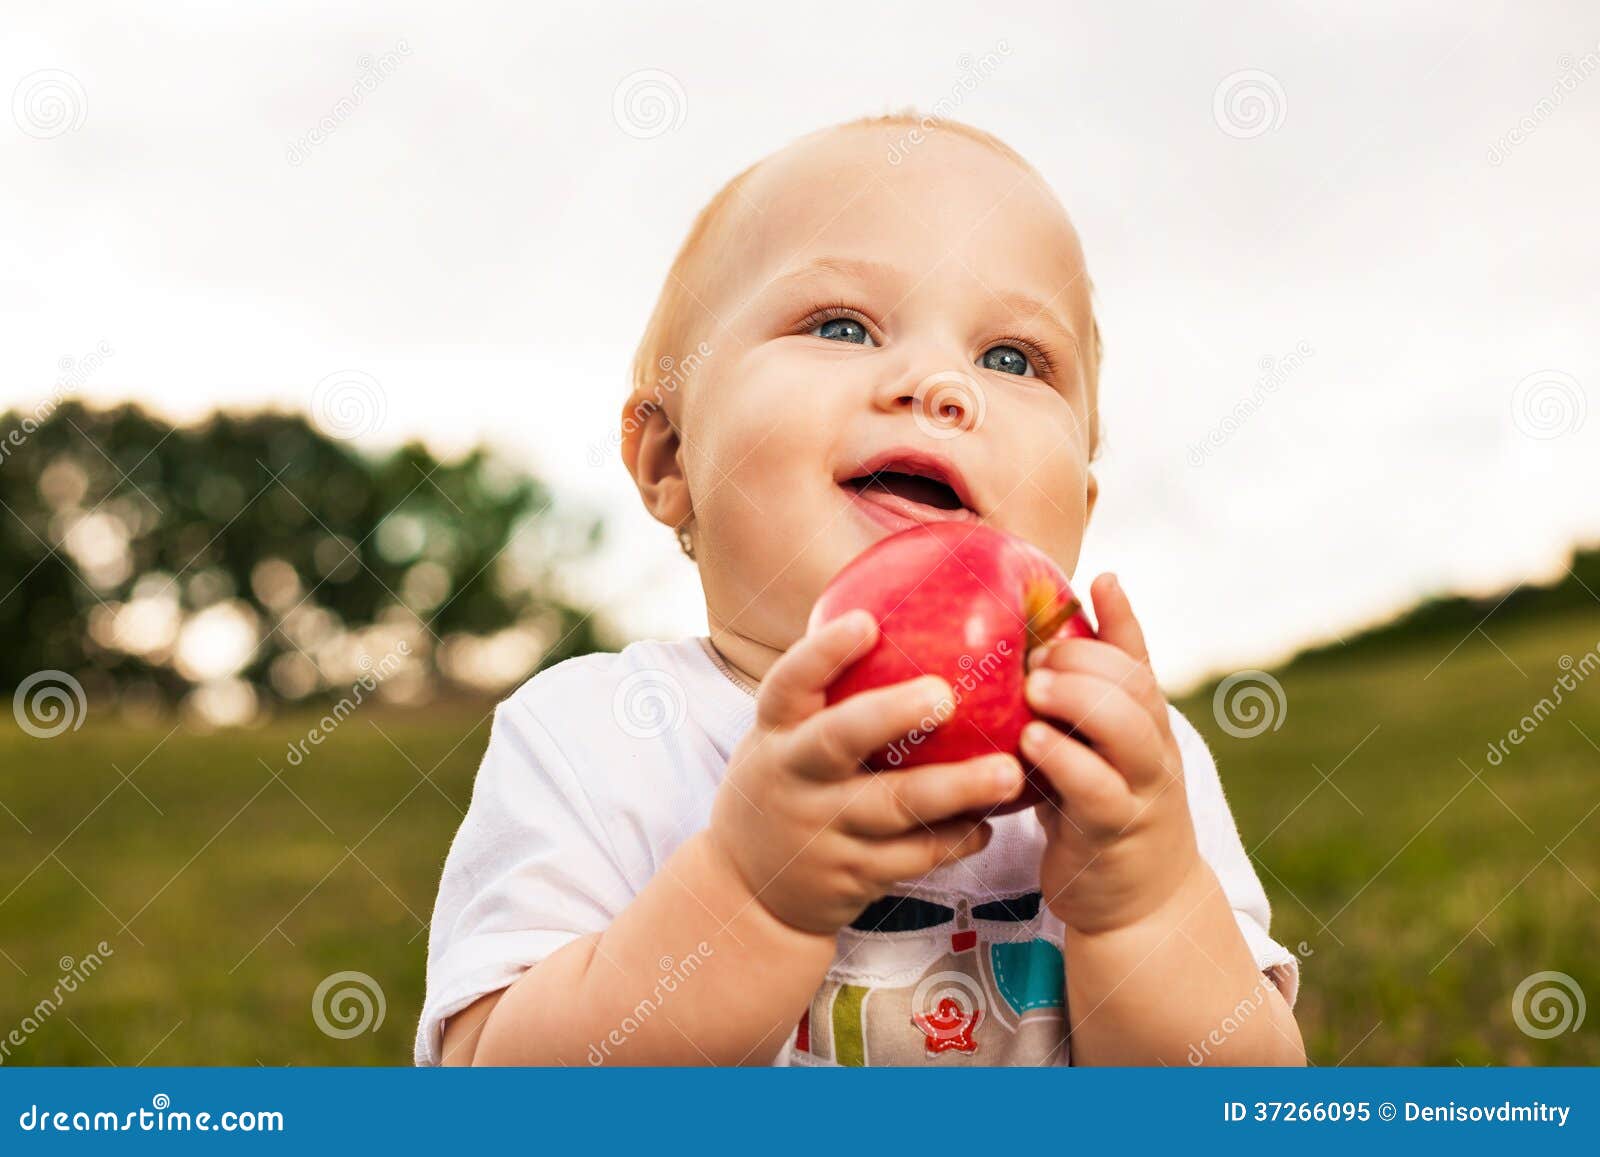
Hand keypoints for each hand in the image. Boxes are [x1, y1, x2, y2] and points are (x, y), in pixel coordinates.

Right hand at [707, 611, 1027, 934]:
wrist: (749, 887)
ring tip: (1008, 772)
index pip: (789, 683)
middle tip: (945, 695)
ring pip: (894, 809)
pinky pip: (914, 857)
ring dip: (955, 789)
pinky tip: (989, 822)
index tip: (866, 622)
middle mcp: (793, 776)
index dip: (824, 652)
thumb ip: (830, 694)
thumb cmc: (788, 784)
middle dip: (891, 715)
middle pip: (839, 741)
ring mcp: (822, 830)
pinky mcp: (852, 875)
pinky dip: (957, 839)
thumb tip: (902, 616)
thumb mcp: (785, 737)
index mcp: (776, 731)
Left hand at [1021, 574, 1201, 934]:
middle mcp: (1151, 749)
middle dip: (1086, 659)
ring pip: (1128, 730)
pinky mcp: (1116, 833)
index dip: (1122, 616)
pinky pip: (1098, 790)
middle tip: (1034, 656)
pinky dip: (1066, 761)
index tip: (1098, 581)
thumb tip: (1030, 642)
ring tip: (1033, 687)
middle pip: (1135, 684)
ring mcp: (1141, 791)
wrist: (1137, 906)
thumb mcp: (1088, 752)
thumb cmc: (1096, 815)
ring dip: (1079, 700)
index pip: (1139, 657)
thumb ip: (1071, 703)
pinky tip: (1030, 743)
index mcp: (1143, 722)